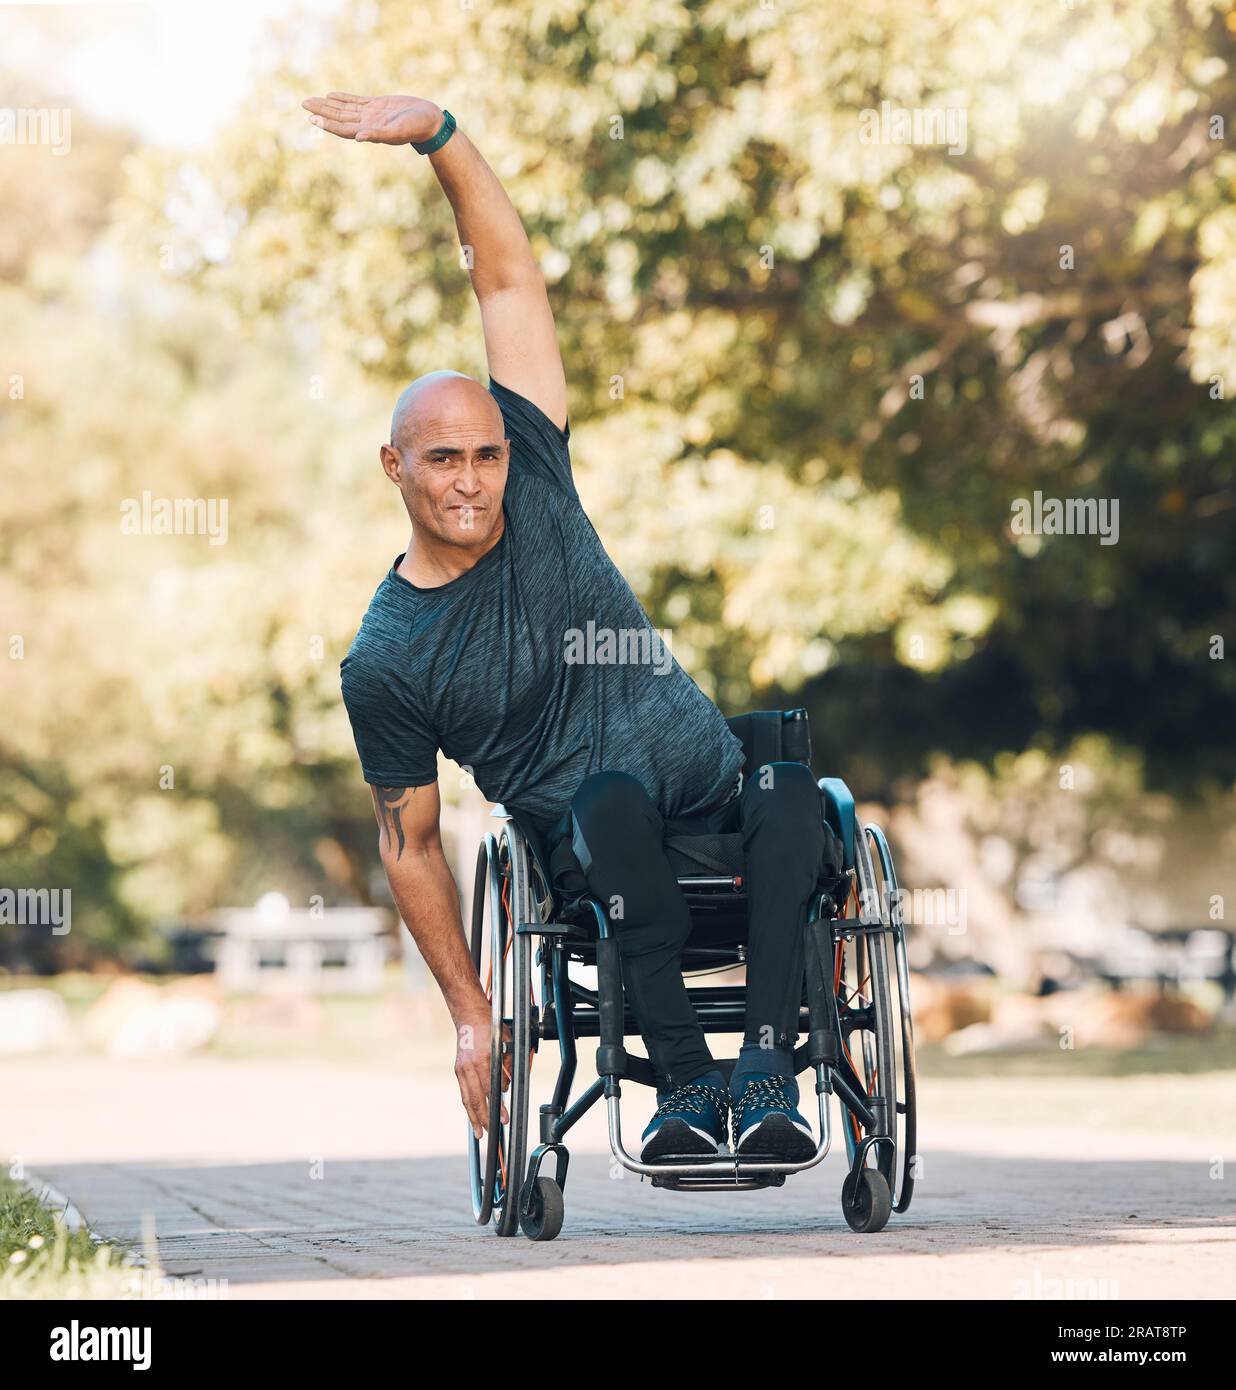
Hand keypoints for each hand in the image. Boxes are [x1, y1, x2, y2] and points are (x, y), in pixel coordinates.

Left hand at [301, 92, 443, 145]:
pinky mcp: (377, 105)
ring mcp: (371, 114)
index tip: (312, 118)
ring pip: (345, 109)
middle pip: (340, 117)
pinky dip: (343, 98)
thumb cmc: (416, 128)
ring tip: (312, 100)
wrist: (430, 120)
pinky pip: (356, 101)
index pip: (343, 128)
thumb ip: (378, 135)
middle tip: (304, 104)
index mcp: (370, 131)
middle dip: (322, 111)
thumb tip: (359, 138)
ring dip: (328, 105)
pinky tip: (332, 95)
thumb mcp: (398, 131)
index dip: (327, 123)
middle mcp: (368, 124)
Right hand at [453, 1004, 511, 1139]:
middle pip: (476, 1098)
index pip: (492, 1088)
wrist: (470, 1017)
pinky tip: (473, 1117)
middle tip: (493, 1131)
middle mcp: (470, 1066)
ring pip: (467, 1099)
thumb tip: (507, 1088)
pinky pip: (464, 1093)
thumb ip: (510, 1065)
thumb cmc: (491, 1027)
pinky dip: (468, 1107)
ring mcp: (462, 1069)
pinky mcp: (458, 1070)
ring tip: (480, 1133)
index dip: (498, 1105)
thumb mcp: (508, 1042)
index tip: (504, 1118)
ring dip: (474, 1117)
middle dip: (485, 1117)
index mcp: (483, 1059)